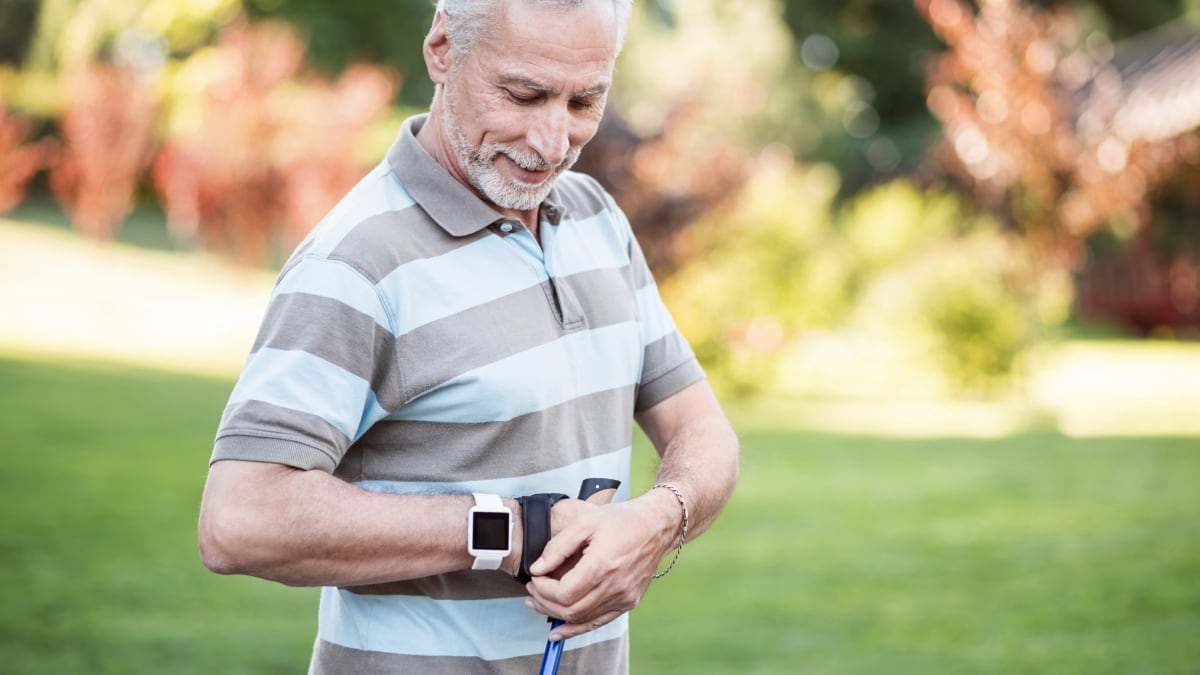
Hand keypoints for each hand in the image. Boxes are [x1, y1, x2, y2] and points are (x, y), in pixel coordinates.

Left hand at [522, 492, 679, 640]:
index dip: (542, 589)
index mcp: (602, 565)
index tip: (535, 578)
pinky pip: (599, 622)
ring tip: (539, 605)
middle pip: (570, 610)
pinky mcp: (629, 602)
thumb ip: (557, 548)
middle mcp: (614, 586)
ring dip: (556, 616)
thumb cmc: (622, 520)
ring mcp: (624, 598)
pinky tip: (560, 631)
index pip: (563, 593)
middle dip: (544, 603)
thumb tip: (537, 569)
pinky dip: (577, 629)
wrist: (656, 526)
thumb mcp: (585, 523)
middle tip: (532, 592)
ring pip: (582, 620)